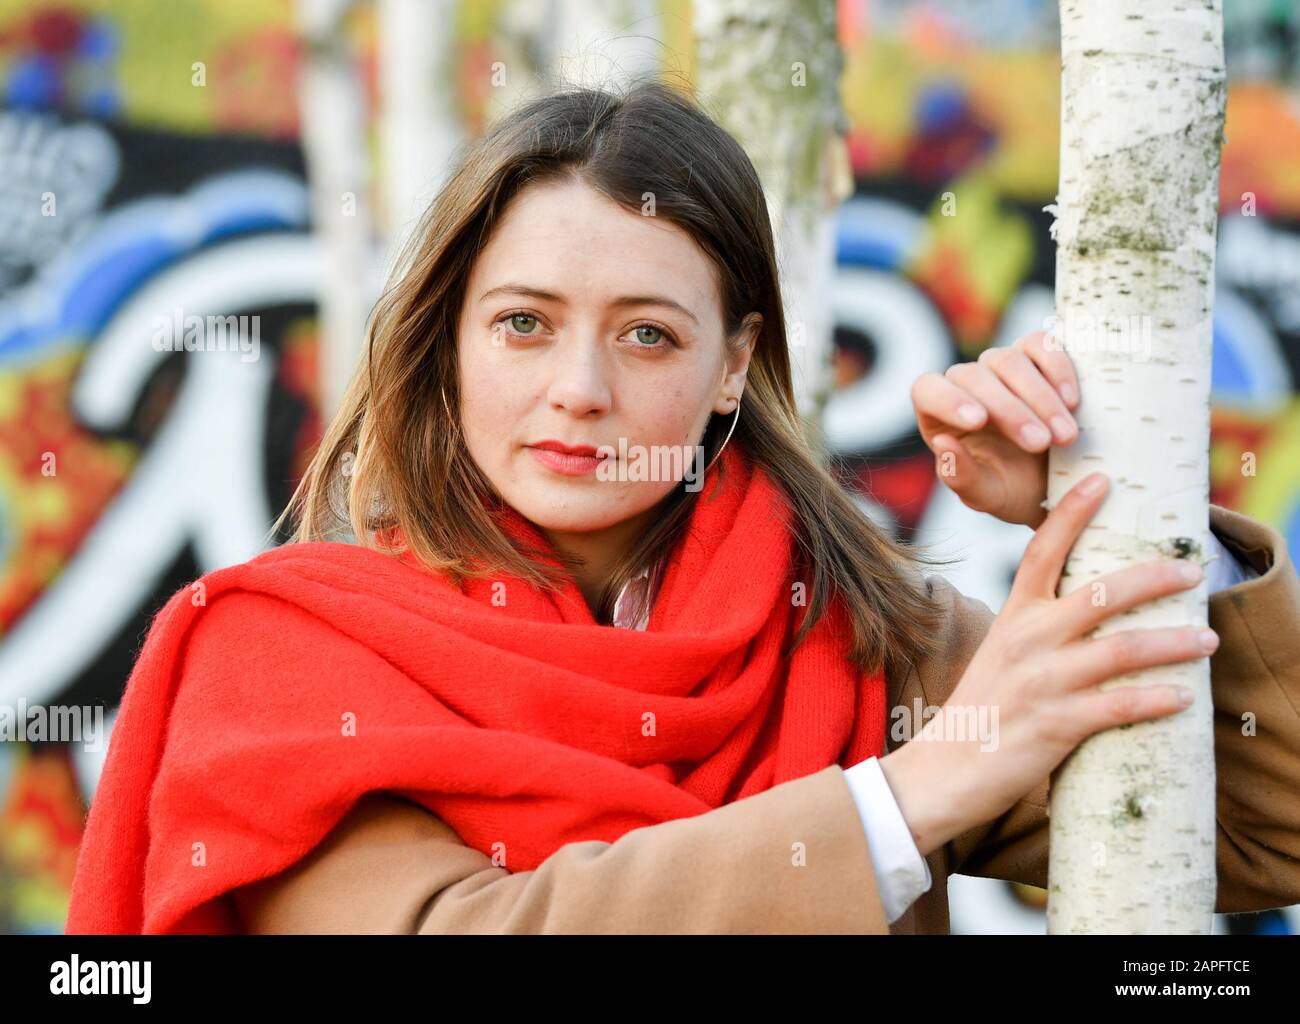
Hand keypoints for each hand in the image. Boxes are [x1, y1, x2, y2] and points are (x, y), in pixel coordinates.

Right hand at [878, 472, 1217, 857]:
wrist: (945, 767)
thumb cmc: (980, 709)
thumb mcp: (1001, 653)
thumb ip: (1038, 627)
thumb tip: (1088, 607)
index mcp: (1014, 616)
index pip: (1042, 550)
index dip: (1072, 511)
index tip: (1102, 479)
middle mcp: (1029, 640)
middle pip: (1101, 594)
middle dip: (1155, 579)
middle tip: (1191, 573)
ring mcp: (1044, 681)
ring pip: (1123, 649)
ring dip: (1174, 642)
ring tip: (1207, 638)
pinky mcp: (1058, 723)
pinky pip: (1120, 705)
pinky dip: (1156, 698)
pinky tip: (1181, 696)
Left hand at [910, 330, 1079, 527]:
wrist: (1062, 483)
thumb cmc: (1014, 488)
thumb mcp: (988, 495)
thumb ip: (962, 477)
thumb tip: (943, 444)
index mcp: (941, 416)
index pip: (927, 390)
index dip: (949, 399)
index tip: (979, 421)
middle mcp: (967, 385)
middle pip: (975, 376)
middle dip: (1011, 411)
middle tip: (1041, 444)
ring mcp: (1001, 366)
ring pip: (1008, 359)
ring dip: (1040, 397)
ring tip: (1065, 435)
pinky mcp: (1037, 355)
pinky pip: (1042, 343)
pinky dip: (1058, 369)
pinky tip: (1072, 402)